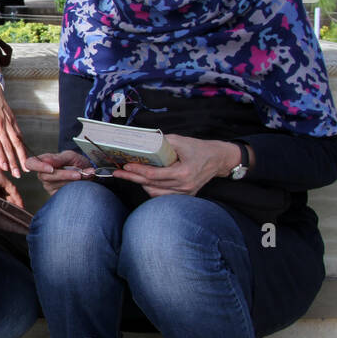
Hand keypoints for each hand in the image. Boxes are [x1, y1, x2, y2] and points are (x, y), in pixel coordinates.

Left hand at [0, 78, 29, 178]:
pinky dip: (22, 145)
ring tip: (25, 167)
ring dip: (21, 155)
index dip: (1, 157)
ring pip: (16, 141)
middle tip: (17, 174)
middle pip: (8, 146)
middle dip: (13, 161)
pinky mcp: (13, 120)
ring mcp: (7, 122)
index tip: (5, 168)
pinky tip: (25, 154)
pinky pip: (19, 134)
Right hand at [25, 150, 92, 196]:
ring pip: (55, 185)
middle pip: (45, 176)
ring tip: (83, 176)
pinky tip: (80, 183)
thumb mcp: (71, 156)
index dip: (38, 166)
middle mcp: (43, 175)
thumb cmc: (76, 162)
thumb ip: (59, 158)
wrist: (89, 173)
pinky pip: (62, 192)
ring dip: (71, 181)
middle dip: (64, 175)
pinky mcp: (55, 195)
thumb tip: (47, 160)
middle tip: (78, 173)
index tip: (51, 168)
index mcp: (44, 161)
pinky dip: (74, 187)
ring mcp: (49, 186)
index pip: (30, 163)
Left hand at [114, 135, 241, 196]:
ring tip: (129, 175)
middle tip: (117, 172)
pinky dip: (152, 189)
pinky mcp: (185, 196)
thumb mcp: (180, 141)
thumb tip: (141, 141)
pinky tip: (144, 181)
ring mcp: (185, 193)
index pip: (154, 175)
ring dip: (141, 184)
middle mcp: (184, 186)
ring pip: (155, 193)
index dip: (138, 170)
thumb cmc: (199, 148)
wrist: (218, 159)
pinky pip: (163, 196)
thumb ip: (161, 142)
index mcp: (184, 173)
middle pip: (151, 185)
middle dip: (132, 178)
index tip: (125, 165)